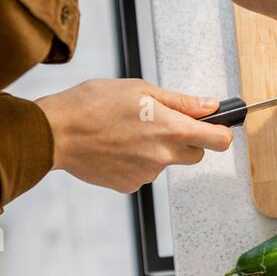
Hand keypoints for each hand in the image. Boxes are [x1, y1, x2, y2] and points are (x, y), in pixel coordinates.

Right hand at [36, 79, 232, 192]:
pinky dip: (136, 161)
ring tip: (127, 131)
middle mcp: (162, 157)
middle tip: (161, 122)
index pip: (218, 141)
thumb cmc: (92, 105)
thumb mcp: (141, 90)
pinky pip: (144, 172)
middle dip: (187, 139)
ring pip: (165, 162)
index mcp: (171, 129)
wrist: (56, 133)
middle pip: (195, 154)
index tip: (215, 126)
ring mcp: (145, 175)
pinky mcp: (128, 185)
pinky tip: (116, 146)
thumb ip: (181, 102)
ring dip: (156, 149)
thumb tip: (210, 106)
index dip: (221, 132)